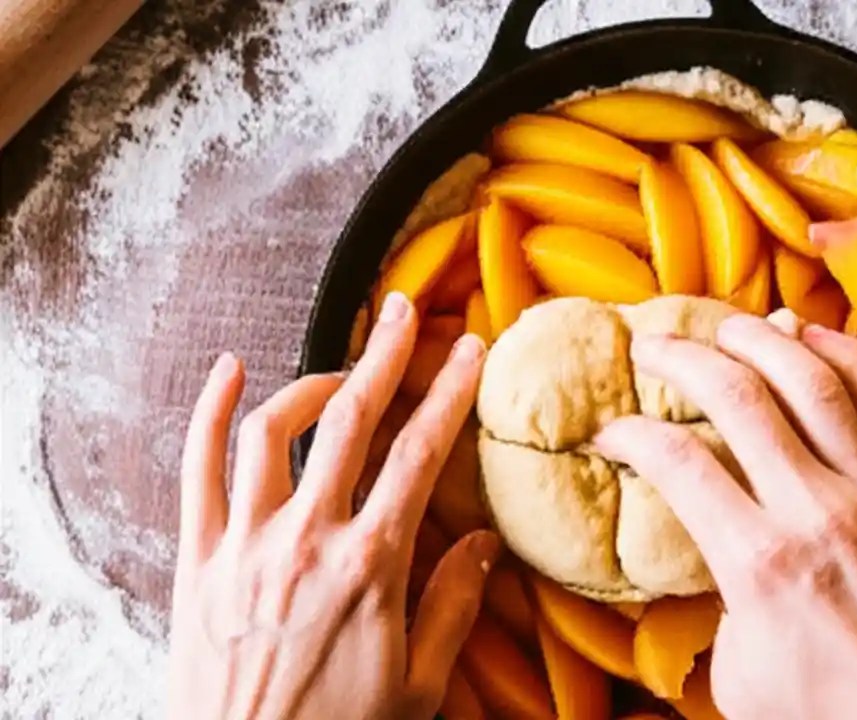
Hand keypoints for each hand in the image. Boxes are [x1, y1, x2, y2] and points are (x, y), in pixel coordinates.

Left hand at [167, 292, 495, 719]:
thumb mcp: (419, 684)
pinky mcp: (198, 559)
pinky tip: (229, 369)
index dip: (449, 394)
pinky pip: (197, 468)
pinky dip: (209, 410)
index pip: (419, 455)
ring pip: (273, 430)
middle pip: (352, 419)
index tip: (469, 352)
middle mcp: (306, 539)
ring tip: (340, 371)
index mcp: (370, 565)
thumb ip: (453, 605)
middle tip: (405, 313)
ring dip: (312, 383)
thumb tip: (484, 546)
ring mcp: (245, 543)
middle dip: (384, 355)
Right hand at [594, 311, 856, 719]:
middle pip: (736, 396)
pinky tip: (818, 338)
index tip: (611, 431)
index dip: (630, 434)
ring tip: (727, 325)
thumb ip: (718, 606)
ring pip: (812, 380)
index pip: (675, 463)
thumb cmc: (839, 716)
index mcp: (759, 562)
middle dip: (682, 358)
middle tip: (654, 345)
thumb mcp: (742, 677)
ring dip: (761, 339)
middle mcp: (815, 510)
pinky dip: (850, 357)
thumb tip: (714, 557)